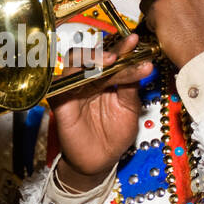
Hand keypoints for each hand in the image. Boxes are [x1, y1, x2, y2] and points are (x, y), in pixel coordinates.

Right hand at [51, 34, 152, 190]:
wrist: (100, 162)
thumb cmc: (114, 136)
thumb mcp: (129, 109)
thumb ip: (131, 87)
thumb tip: (143, 64)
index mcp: (108, 79)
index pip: (115, 58)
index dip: (125, 48)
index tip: (136, 41)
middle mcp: (90, 79)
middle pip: (96, 55)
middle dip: (112, 48)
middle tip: (127, 47)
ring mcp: (75, 87)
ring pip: (76, 61)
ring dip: (93, 57)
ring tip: (111, 60)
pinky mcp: (60, 99)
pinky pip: (62, 81)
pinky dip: (74, 73)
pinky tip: (88, 73)